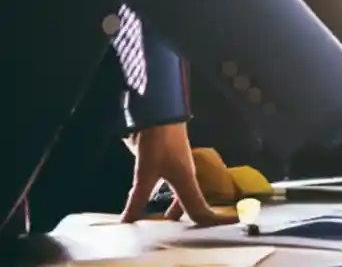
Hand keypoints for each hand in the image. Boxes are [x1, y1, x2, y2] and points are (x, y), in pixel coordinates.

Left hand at [121, 123, 236, 225]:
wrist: (161, 113)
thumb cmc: (157, 143)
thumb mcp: (145, 172)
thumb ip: (138, 198)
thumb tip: (129, 221)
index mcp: (187, 182)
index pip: (199, 209)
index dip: (206, 223)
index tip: (208, 233)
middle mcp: (188, 177)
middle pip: (192, 204)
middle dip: (186, 219)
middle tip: (172, 231)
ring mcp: (182, 168)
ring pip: (183, 194)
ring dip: (175, 209)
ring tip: (160, 220)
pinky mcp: (174, 162)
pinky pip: (176, 186)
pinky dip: (169, 197)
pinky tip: (155, 198)